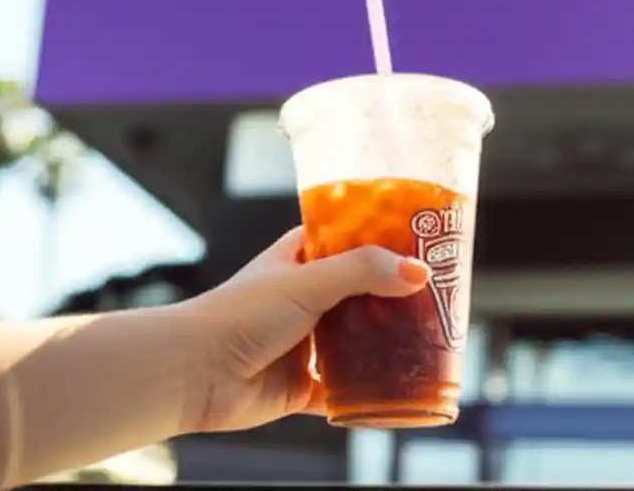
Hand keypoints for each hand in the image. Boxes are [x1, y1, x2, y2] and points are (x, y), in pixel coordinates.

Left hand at [180, 226, 431, 433]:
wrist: (194, 373)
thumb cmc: (238, 315)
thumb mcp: (307, 280)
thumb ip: (363, 272)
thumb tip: (418, 273)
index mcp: (297, 261)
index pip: (347, 239)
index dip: (382, 238)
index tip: (422, 239)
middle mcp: (303, 299)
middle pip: (361, 293)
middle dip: (395, 298)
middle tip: (439, 296)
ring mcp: (304, 343)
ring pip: (358, 342)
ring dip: (388, 345)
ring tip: (432, 341)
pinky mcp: (302, 386)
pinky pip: (345, 391)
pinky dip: (369, 394)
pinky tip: (400, 392)